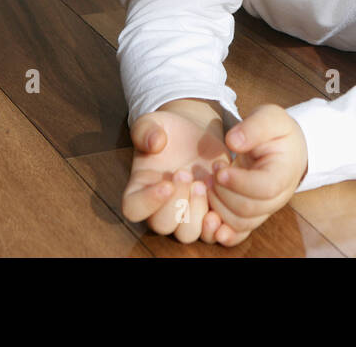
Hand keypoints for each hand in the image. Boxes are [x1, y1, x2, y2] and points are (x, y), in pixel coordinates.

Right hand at [121, 102, 233, 243]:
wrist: (195, 132)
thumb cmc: (168, 130)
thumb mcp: (153, 122)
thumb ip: (146, 130)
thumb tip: (154, 143)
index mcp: (140, 189)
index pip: (134, 209)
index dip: (148, 202)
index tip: (166, 183)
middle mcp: (161, 208)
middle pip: (162, 225)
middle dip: (176, 203)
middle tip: (186, 174)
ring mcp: (186, 213)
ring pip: (187, 233)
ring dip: (197, 212)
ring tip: (204, 184)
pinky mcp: (210, 212)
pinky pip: (214, 233)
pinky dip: (219, 226)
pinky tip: (222, 204)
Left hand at [200, 104, 307, 246]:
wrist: (286, 149)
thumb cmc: (278, 133)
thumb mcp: (270, 117)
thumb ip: (253, 126)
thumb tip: (234, 142)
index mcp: (284, 173)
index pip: (265, 188)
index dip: (239, 182)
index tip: (219, 168)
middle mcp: (277, 198)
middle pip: (248, 209)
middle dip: (223, 192)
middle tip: (211, 172)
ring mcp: (264, 210)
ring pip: (239, 222)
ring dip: (217, 206)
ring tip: (209, 183)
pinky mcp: (252, 216)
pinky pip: (237, 231)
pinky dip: (221, 228)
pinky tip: (208, 215)